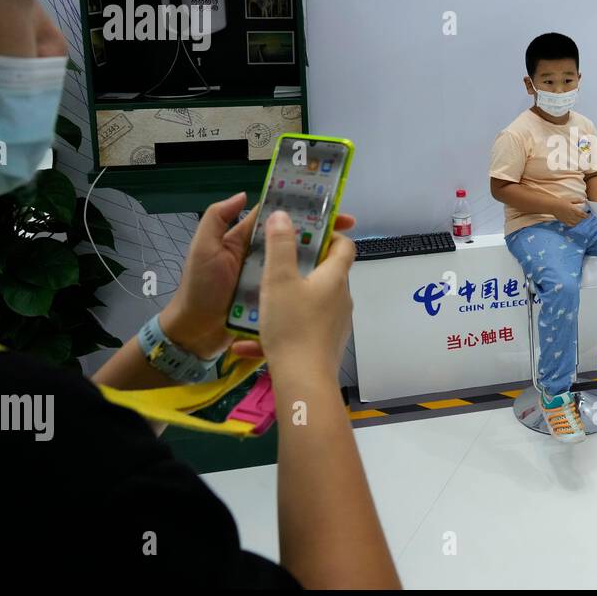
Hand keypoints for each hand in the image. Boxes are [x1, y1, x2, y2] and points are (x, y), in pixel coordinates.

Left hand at [161, 193, 355, 359]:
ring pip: (297, 263)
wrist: (195, 332)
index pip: (277, 218)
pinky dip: (312, 281)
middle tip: (348, 229)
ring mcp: (269, 278)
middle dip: (319, 231)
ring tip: (345, 253)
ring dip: (320, 256)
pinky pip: (295, 286)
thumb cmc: (199, 287)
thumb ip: (217, 218)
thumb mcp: (203, 248)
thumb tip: (244, 194)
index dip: (301, 209)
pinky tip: (331, 279)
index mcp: (245, 240)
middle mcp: (260, 256)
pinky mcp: (274, 299)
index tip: (326, 206)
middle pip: (293, 239)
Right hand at [229, 210, 355, 386]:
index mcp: (335, 277)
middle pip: (328, 274)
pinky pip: (305, 328)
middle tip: (277, 264)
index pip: (345, 246)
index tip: (306, 234)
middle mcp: (342, 298)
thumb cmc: (292, 325)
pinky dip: (285, 327)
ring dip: (292, 298)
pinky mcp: (326, 345)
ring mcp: (336, 323)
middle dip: (304, 266)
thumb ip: (280, 246)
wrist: (303, 380)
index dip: (329, 235)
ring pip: (314, 302)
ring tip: (263, 300)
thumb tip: (284, 214)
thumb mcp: (279, 280)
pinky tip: (251, 342)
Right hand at [555, 200, 587, 226]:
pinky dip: (574, 224)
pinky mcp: (564, 221)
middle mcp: (571, 215)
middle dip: (583, 218)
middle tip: (585, 217)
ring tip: (580, 219)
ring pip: (576, 223)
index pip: (582, 214)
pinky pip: (570, 224)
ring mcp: (568, 219)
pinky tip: (574, 222)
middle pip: (580, 219)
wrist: (552, 206)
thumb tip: (584, 200)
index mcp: (573, 209)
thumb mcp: (570, 199)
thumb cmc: (561, 202)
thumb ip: (577, 200)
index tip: (589, 215)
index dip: (587, 215)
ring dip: (579, 221)